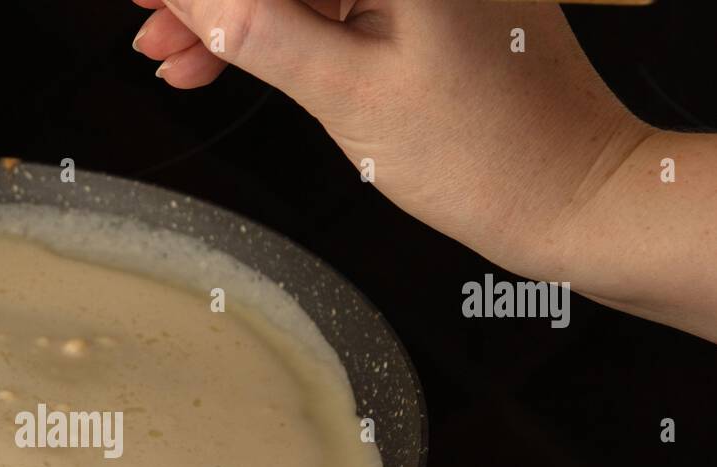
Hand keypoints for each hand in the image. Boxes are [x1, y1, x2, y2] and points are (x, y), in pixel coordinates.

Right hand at [130, 0, 716, 339]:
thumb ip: (255, 27)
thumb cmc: (481, 153)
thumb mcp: (344, 91)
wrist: (570, 196)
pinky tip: (232, 61)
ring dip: (239, 18)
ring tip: (173, 59)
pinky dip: (285, 32)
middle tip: (146, 22)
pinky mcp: (431, 1)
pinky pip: (337, 2)